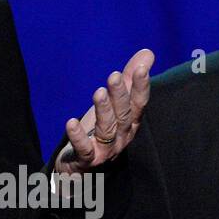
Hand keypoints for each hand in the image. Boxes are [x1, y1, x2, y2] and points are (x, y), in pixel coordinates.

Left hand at [56, 48, 153, 173]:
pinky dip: (78, 137)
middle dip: (120, 95)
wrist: (80, 165)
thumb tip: (148, 53)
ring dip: (104, 111)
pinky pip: (84, 149)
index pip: (139, 103)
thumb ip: (129, 79)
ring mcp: (105, 149)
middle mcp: (122, 136)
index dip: (141, 87)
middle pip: (123, 115)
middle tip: (114, 76)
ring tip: (98, 92)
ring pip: (107, 130)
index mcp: (130, 122)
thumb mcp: (114, 103)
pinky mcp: (87, 159)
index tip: (141, 68)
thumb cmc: (99, 130)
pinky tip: (71, 122)